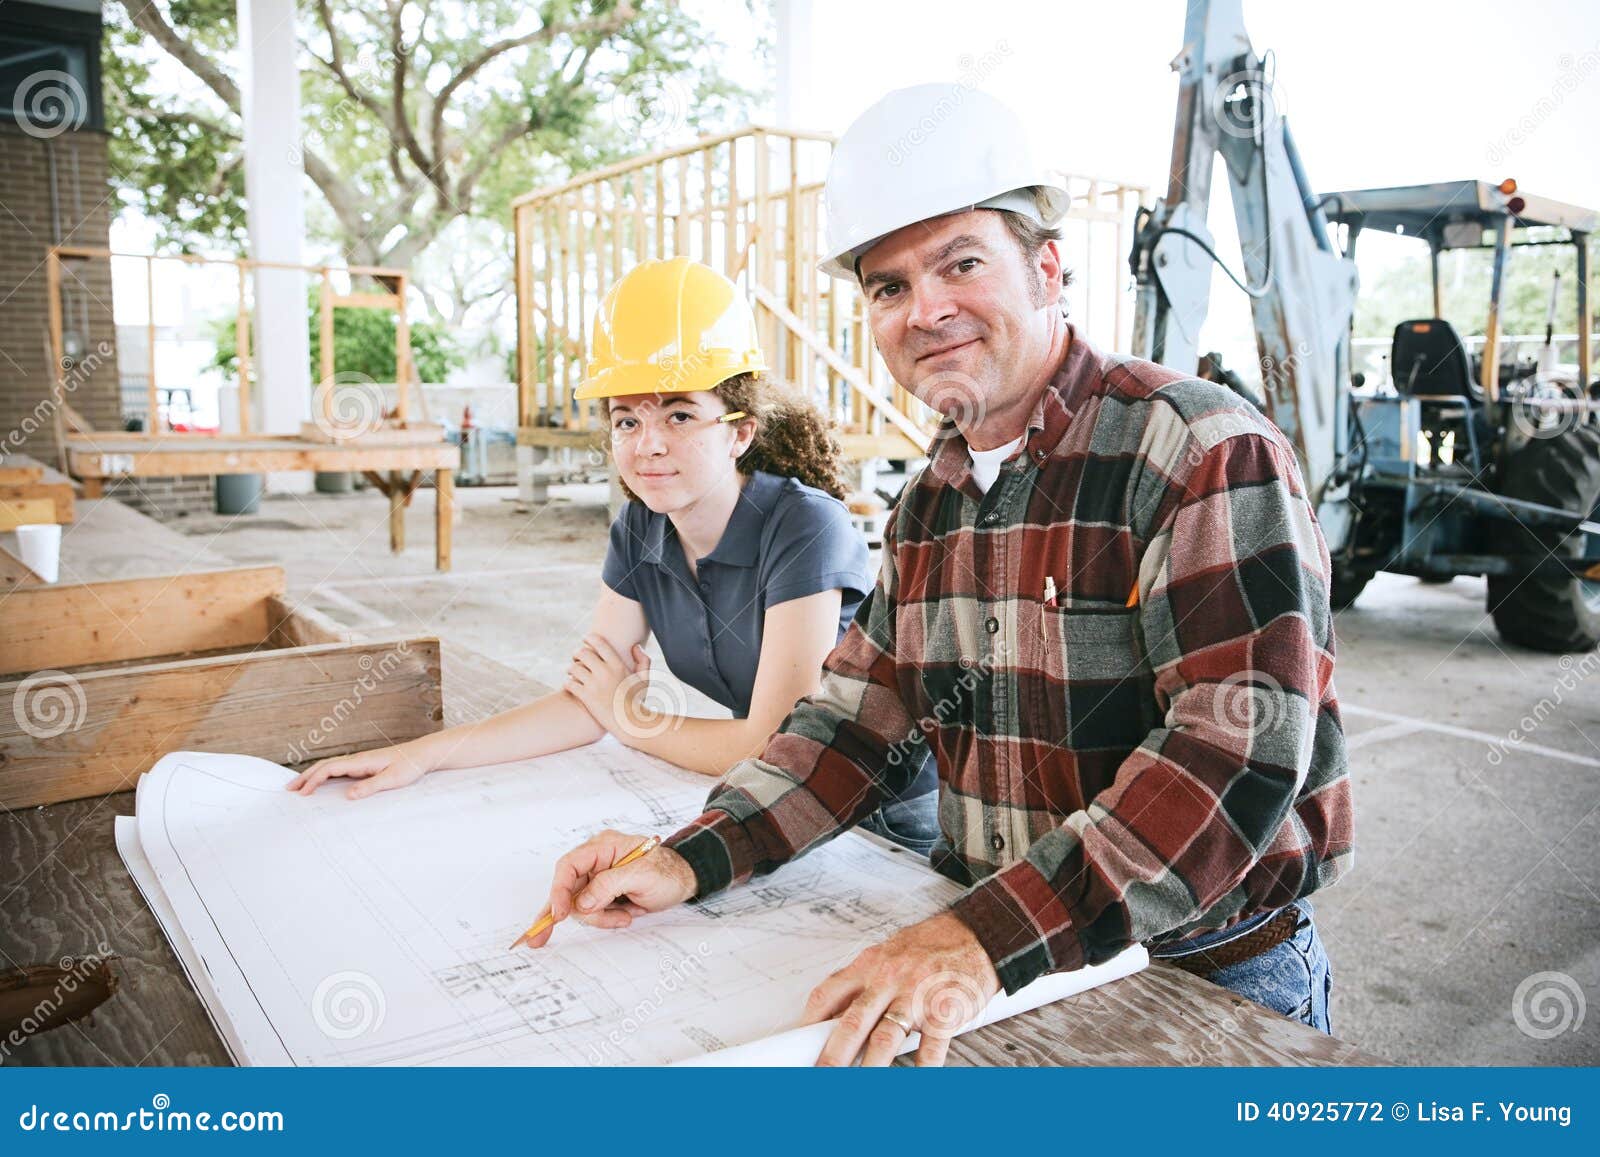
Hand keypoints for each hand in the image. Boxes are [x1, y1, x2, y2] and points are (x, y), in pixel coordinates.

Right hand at [285, 743, 433, 798]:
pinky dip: (324, 776)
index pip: (329, 769)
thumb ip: (371, 787)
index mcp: (361, 761)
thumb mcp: (392, 779)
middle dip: (305, 777)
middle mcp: (357, 759)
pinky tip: (322, 783)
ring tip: (298, 786)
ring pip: (330, 767)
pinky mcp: (364, 766)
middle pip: (324, 766)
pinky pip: (338, 770)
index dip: (313, 780)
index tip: (302, 793)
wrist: (423, 754)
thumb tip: (348, 795)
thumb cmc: (410, 765)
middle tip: (288, 789)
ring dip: (312, 776)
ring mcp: (360, 762)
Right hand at [524, 829, 696, 948]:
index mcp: (603, 847)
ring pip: (580, 906)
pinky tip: (624, 916)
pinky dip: (605, 919)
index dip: (558, 890)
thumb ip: (609, 884)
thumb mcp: (642, 876)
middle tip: (577, 930)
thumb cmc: (668, 871)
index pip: (569, 866)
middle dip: (583, 912)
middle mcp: (595, 861)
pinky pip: (592, 911)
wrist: (685, 879)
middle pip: (570, 890)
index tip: (558, 915)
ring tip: (627, 915)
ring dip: (602, 917)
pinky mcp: (602, 894)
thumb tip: (582, 902)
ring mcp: (597, 878)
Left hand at [564, 635, 652, 737]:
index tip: (586, 640)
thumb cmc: (638, 702)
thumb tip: (635, 646)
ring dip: (570, 669)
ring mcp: (594, 685)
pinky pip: (569, 683)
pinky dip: (568, 683)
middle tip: (576, 658)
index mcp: (618, 665)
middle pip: (582, 652)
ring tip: (572, 673)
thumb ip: (643, 661)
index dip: (589, 638)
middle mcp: (605, 672)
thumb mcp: (645, 680)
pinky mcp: (586, 697)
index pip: (598, 642)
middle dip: (576, 654)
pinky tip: (572, 686)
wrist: (631, 723)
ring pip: (573, 668)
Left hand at [800, 911, 999, 1066]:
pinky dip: (922, 1070)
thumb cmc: (931, 947)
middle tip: (820, 1076)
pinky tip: (915, 1082)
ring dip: (870, 1069)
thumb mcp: (888, 954)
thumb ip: (861, 982)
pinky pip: (931, 1048)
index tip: (797, 1043)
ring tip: (858, 1089)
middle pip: (853, 1022)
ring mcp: (917, 996)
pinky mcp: (945, 1011)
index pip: (828, 993)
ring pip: (886, 1038)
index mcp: (870, 965)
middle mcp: (890, 980)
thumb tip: (831, 1014)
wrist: (977, 934)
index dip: (809, 1021)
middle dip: (833, 1055)